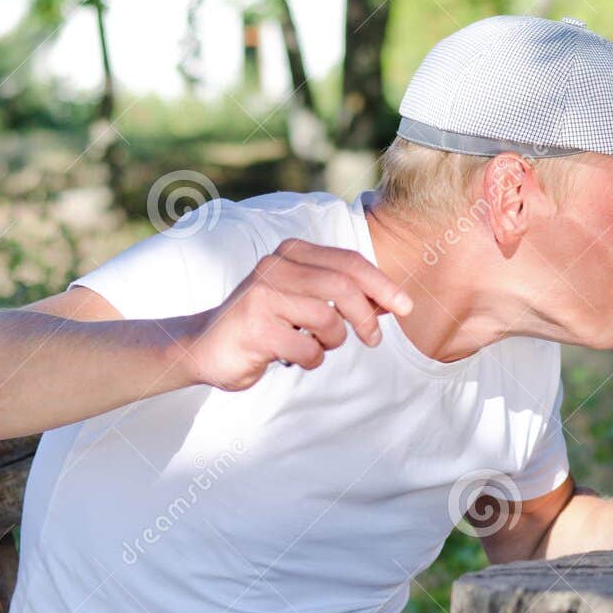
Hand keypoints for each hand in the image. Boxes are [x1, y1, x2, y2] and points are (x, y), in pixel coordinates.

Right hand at [177, 238, 412, 390]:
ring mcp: (262, 296)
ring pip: (327, 319)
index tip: (406, 308)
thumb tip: (392, 302)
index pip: (349, 262)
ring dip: (332, 342)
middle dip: (368, 317)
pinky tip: (292, 356)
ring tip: (314, 344)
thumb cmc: (269, 323)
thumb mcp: (306, 300)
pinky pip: (307, 349)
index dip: (383, 285)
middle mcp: (275, 267)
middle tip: (373, 339)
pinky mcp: (255, 328)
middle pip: (343, 287)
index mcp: (291, 253)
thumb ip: (343, 295)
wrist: (206, 345)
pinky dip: (311, 359)